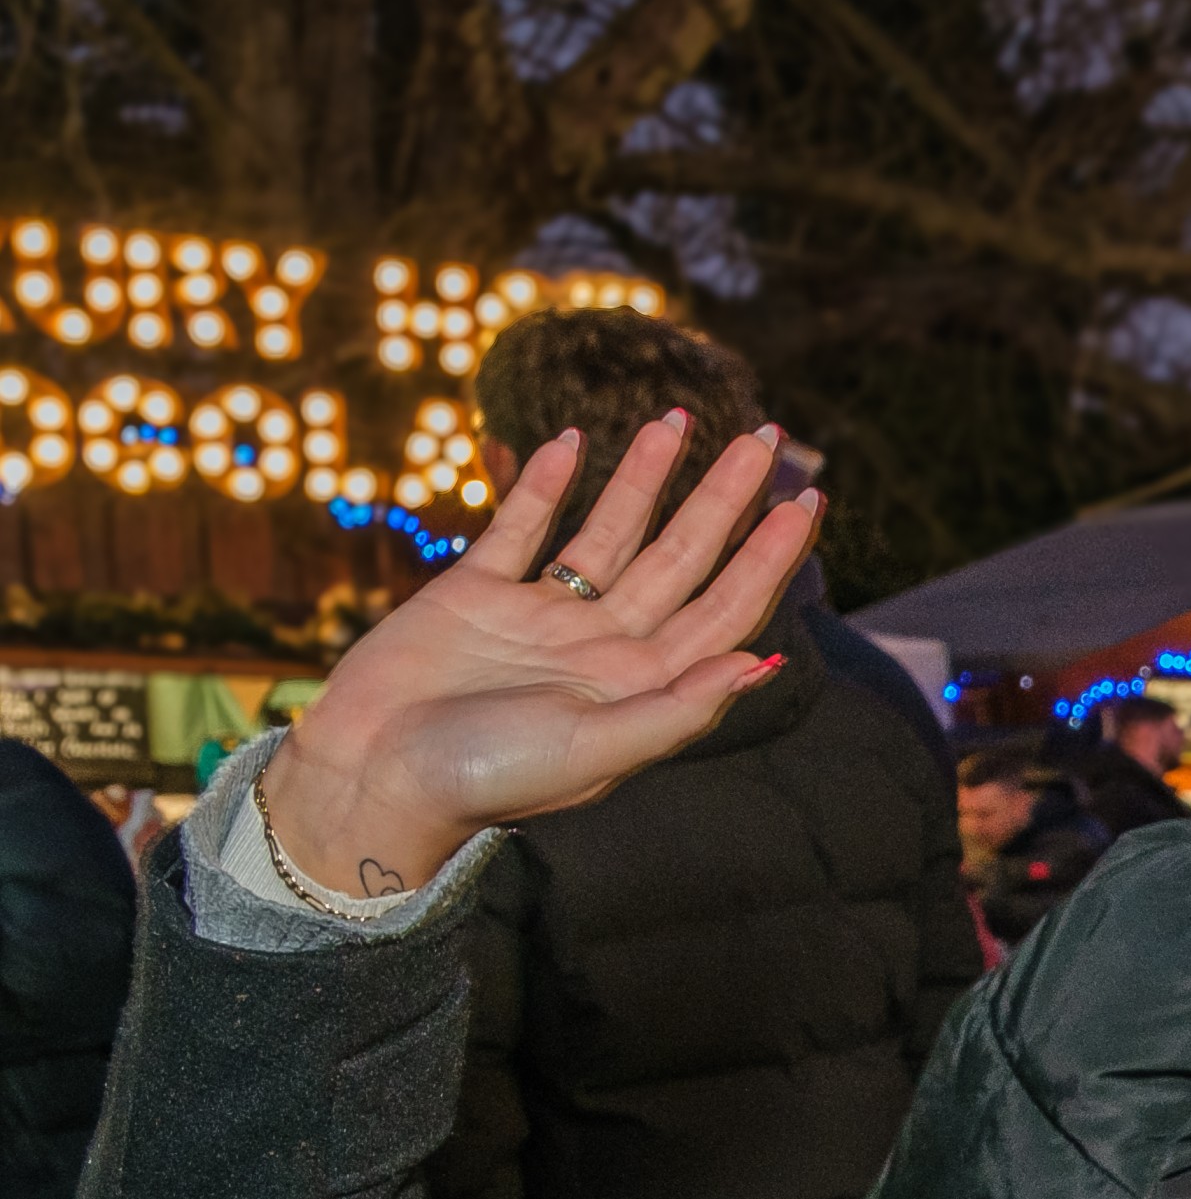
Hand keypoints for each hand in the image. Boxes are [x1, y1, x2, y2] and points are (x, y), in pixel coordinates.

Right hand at [260, 418, 819, 896]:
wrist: (373, 775)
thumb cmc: (488, 778)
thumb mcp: (597, 751)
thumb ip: (681, 709)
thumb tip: (765, 663)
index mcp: (642, 684)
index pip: (728, 607)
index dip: (770, 555)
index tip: (808, 498)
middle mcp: (603, 644)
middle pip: (681, 557)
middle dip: (723, 497)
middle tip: (765, 436)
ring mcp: (541, 616)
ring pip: (608, 532)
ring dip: (643, 478)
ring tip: (676, 420)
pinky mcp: (474, 593)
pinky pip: (519, 527)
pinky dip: (541, 485)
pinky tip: (571, 443)